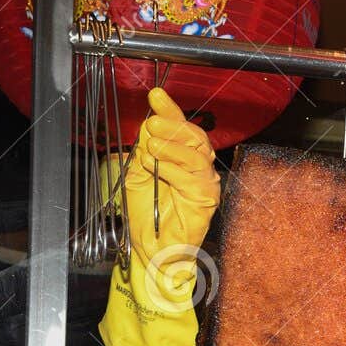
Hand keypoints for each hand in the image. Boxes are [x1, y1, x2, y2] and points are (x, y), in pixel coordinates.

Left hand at [99, 88, 218, 345]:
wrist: (150, 251)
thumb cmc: (146, 215)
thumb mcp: (138, 173)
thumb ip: (146, 150)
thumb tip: (150, 125)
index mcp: (184, 160)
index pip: (183, 129)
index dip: (171, 111)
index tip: (156, 95)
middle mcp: (200, 171)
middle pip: (196, 137)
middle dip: (174, 125)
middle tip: (153, 121)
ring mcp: (206, 187)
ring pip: (198, 155)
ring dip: (173, 146)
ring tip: (152, 147)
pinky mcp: (207, 203)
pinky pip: (197, 179)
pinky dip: (176, 170)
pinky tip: (160, 168)